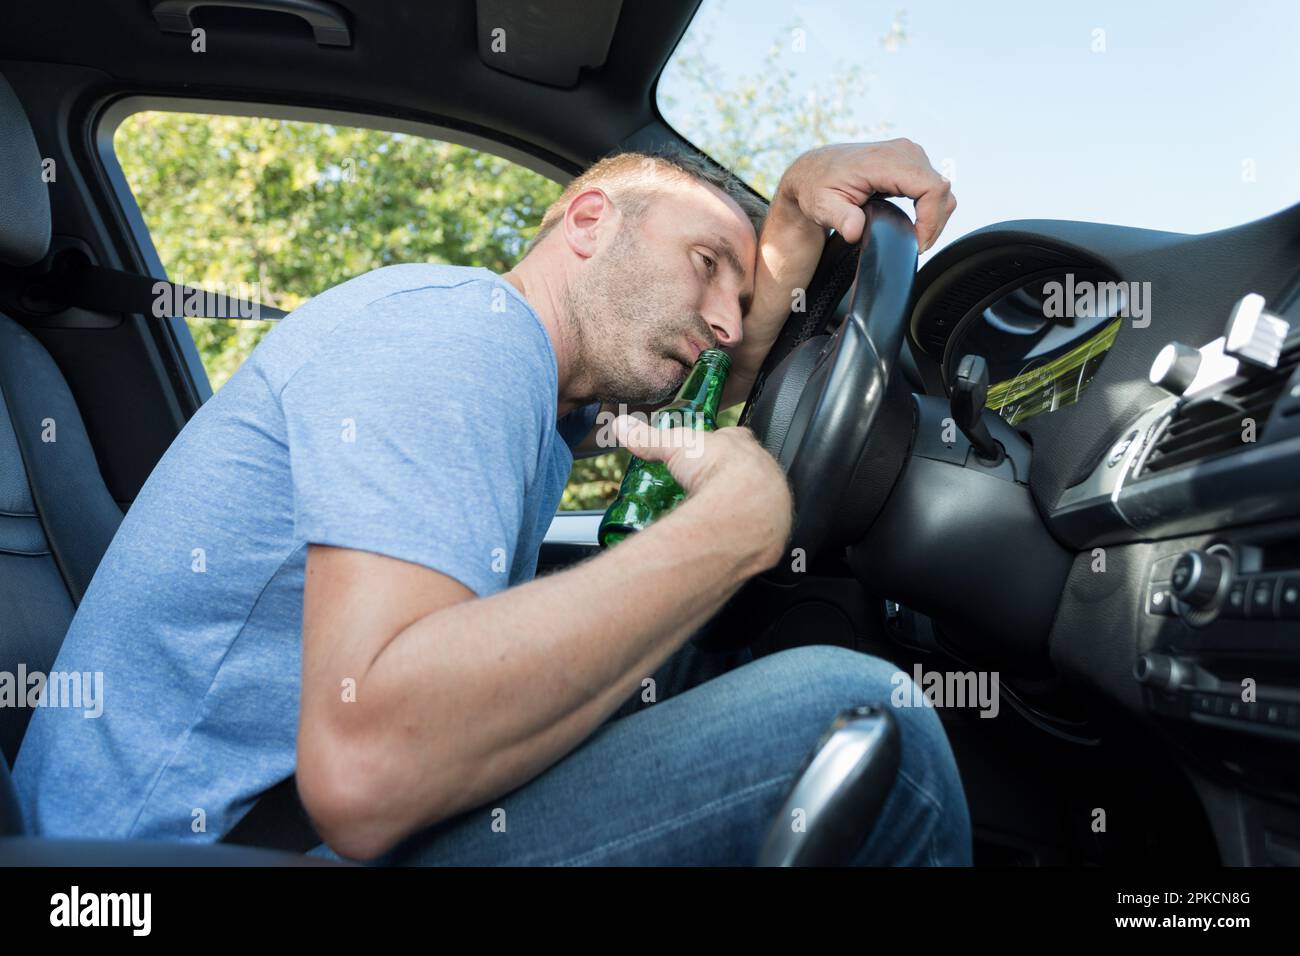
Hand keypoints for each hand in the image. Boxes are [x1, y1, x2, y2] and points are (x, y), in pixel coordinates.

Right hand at [613, 415, 793, 568]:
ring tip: (714, 516)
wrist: (745, 505)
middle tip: (707, 488)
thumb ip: (648, 438)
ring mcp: (769, 498)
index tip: (708, 451)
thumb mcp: (675, 446)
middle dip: (730, 478)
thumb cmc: (720, 468)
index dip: (721, 443)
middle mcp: (761, 469)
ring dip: (738, 506)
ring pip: (756, 500)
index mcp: (742, 444)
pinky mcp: (769, 528)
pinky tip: (724, 538)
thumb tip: (623, 426)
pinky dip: (741, 533)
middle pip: (748, 469)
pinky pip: (757, 529)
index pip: (735, 437)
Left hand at [775, 139, 956, 252]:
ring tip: (914, 238)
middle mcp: (904, 152)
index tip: (917, 243)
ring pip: (941, 189)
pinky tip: (915, 224)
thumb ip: (840, 218)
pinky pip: (933, 186)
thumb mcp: (822, 206)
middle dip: (934, 224)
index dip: (931, 220)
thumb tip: (854, 231)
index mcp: (885, 161)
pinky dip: (930, 208)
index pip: (931, 188)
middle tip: (915, 247)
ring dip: (933, 217)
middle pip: (941, 191)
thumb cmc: (818, 187)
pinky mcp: (911, 160)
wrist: (815, 170)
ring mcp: (910, 153)